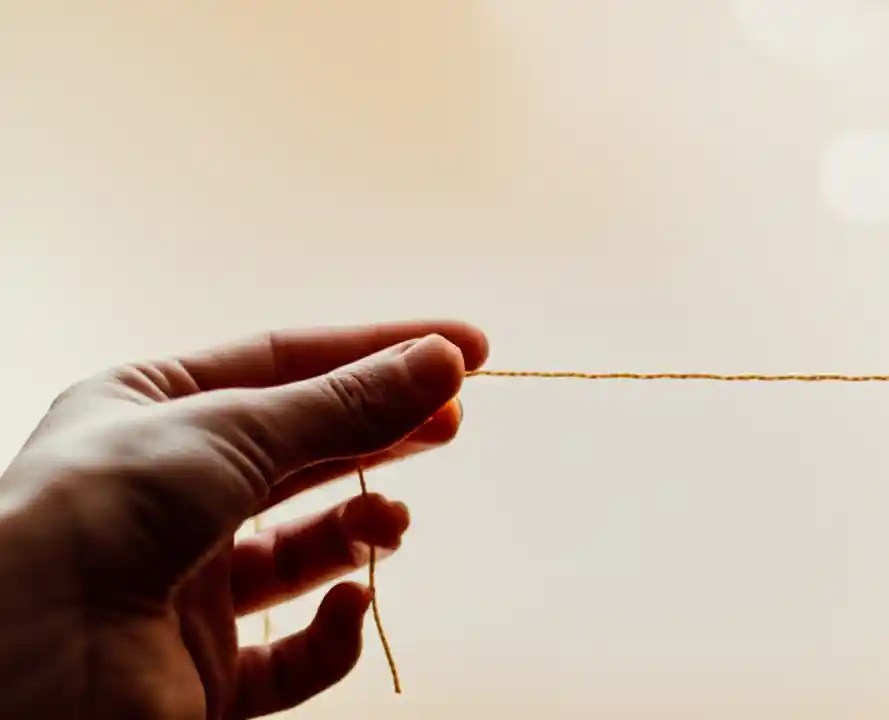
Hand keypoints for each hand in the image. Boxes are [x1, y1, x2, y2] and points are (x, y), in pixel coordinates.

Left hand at [0, 320, 487, 718]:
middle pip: (304, 452)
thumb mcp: (233, 429)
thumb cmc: (97, 515)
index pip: (287, 366)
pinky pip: (292, 652)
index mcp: (151, 413)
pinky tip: (348, 605)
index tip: (464, 349)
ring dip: (359, 532)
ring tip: (390, 523)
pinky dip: (333, 632)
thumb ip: (346, 403)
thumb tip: (443, 360)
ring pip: (303, 551)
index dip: (379, 353)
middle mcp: (168, 492)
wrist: (31, 661)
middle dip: (382, 435)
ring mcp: (187, 582)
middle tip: (455, 420)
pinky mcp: (204, 669)